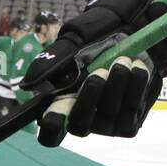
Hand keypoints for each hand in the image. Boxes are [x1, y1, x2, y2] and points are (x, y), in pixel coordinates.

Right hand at [20, 0, 166, 146]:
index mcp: (61, 104)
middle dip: (90, 96)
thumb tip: (29, 84)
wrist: (136, 32)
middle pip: (80, 126)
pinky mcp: (130, 123)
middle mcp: (83, 119)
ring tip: (124, 60)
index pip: (50, 133)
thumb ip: (54, 60)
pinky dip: (135, 88)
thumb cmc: (98, 39)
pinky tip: (137, 68)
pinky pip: (131, 112)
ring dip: (117, 86)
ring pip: (108, 118)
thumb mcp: (76, 42)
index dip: (51, 128)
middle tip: (101, 70)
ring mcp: (107, 125)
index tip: (54, 114)